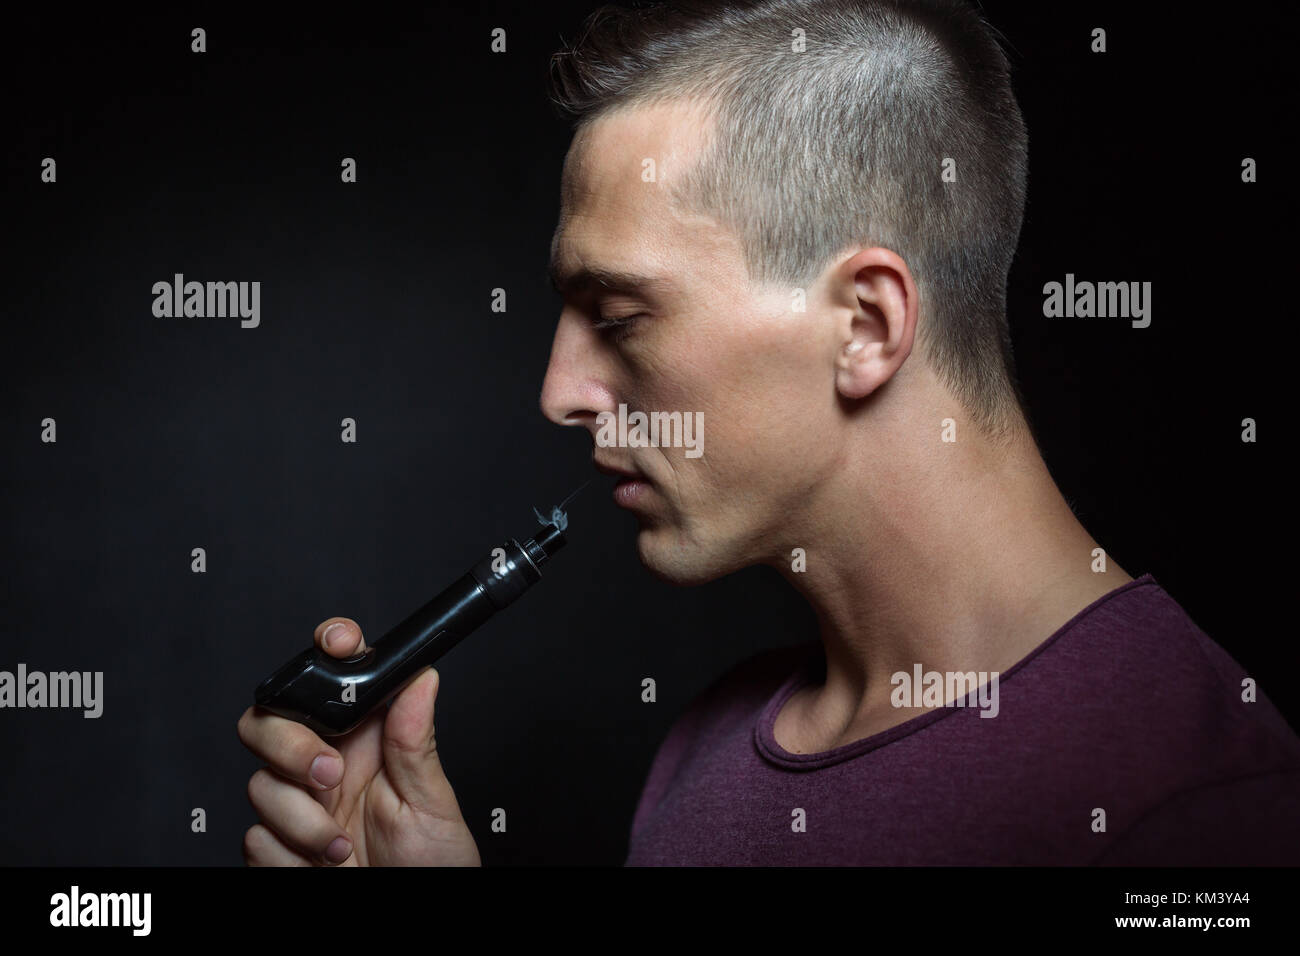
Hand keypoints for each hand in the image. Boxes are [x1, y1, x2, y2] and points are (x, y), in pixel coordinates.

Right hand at [237, 618, 480, 865]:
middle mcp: (327, 766)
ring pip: (260, 784)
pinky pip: (254, 837)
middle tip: (328, 776)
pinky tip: (323, 867)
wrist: (411, 921)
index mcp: (367, 741)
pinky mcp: (278, 848)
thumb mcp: (433, 802)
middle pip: (270, 720)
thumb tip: (422, 678)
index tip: (339, 643)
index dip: (330, 648)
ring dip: (301, 820)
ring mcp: (298, 806)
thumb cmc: (434, 865)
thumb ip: (418, 742)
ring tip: (342, 847)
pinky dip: (289, 857)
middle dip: (289, 744)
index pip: (336, 677)